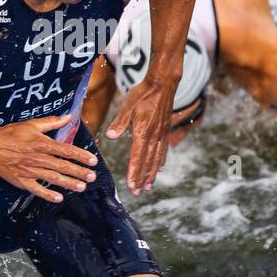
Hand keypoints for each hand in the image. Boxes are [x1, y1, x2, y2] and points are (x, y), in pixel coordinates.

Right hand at [0, 115, 97, 202]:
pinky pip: (36, 189)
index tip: (93, 160)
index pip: (66, 150)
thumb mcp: (32, 124)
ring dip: (68, 183)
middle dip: (79, 172)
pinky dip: (47, 194)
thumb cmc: (11, 133)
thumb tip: (68, 117)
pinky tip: (58, 198)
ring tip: (81, 187)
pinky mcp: (22, 180)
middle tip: (92, 177)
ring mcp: (30, 170)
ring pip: (53, 178)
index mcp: (42, 143)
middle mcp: (38, 158)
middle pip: (62, 166)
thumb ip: (52, 122)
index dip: (81, 155)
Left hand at [105, 77, 177, 193]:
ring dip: (152, 174)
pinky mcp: (165, 131)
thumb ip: (120, 122)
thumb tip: (111, 136)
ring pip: (157, 159)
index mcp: (142, 131)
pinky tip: (160, 168)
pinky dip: (160, 162)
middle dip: (142, 179)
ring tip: (149, 186)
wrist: (163, 84)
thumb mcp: (127, 106)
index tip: (132, 186)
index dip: (134, 172)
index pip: (137, 157)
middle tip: (138, 192)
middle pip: (147, 162)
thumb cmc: (143, 93)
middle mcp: (154, 136)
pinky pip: (163, 150)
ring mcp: (161, 134)